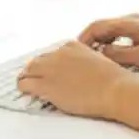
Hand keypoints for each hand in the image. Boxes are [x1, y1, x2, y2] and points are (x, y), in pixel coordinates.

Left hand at [17, 40, 133, 118]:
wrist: (114, 89)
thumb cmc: (112, 79)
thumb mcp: (97, 60)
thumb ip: (83, 61)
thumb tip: (76, 72)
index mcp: (71, 46)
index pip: (52, 54)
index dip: (49, 65)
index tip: (48, 71)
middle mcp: (58, 54)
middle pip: (38, 60)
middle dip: (36, 70)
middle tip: (33, 78)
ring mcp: (51, 68)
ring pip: (28, 70)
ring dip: (26, 77)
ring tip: (25, 85)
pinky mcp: (46, 84)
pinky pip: (26, 84)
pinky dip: (24, 87)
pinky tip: (27, 93)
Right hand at [78, 13, 138, 71]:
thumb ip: (118, 54)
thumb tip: (100, 51)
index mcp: (128, 23)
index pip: (96, 27)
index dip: (83, 39)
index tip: (74, 52)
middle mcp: (131, 18)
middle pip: (102, 26)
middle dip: (89, 40)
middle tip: (80, 56)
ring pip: (112, 28)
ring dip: (100, 40)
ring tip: (94, 57)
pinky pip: (121, 31)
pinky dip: (112, 40)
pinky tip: (114, 54)